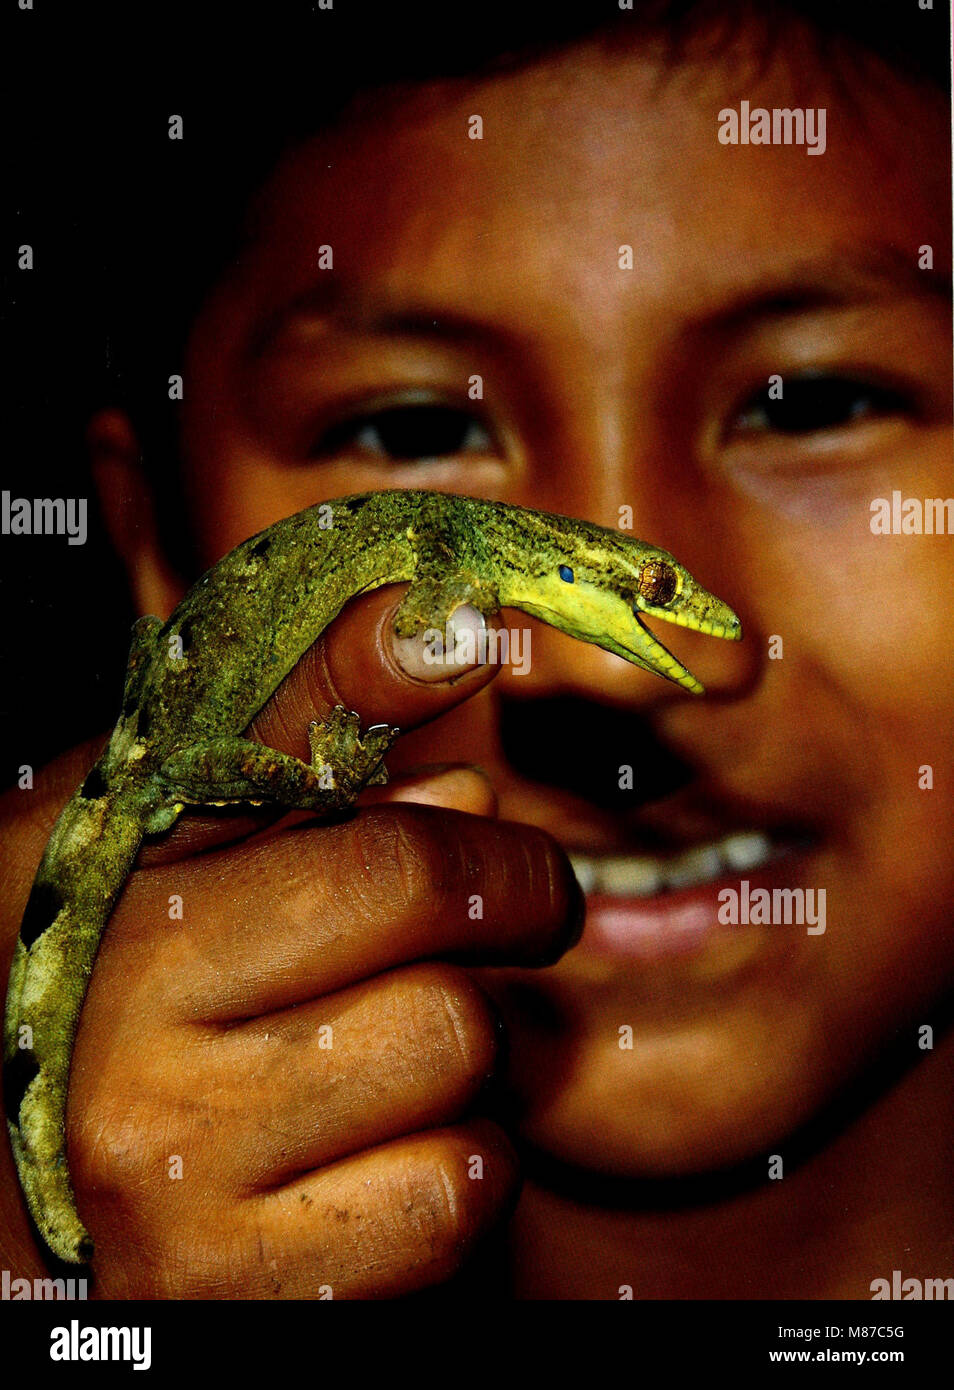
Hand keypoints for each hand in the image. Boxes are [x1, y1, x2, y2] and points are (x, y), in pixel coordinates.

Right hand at [1, 589, 581, 1296]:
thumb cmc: (87, 952)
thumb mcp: (156, 810)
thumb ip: (300, 711)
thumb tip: (456, 639)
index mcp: (126, 941)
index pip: (393, 880)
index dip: (503, 867)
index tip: (526, 875)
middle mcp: (141, 1091)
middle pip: (446, 1015)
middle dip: (477, 984)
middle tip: (459, 957)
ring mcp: (184, 1219)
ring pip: (453, 1121)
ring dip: (453, 1077)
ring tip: (375, 1051)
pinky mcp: (235, 1308)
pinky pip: (440, 1220)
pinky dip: (443, 1177)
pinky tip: (366, 1147)